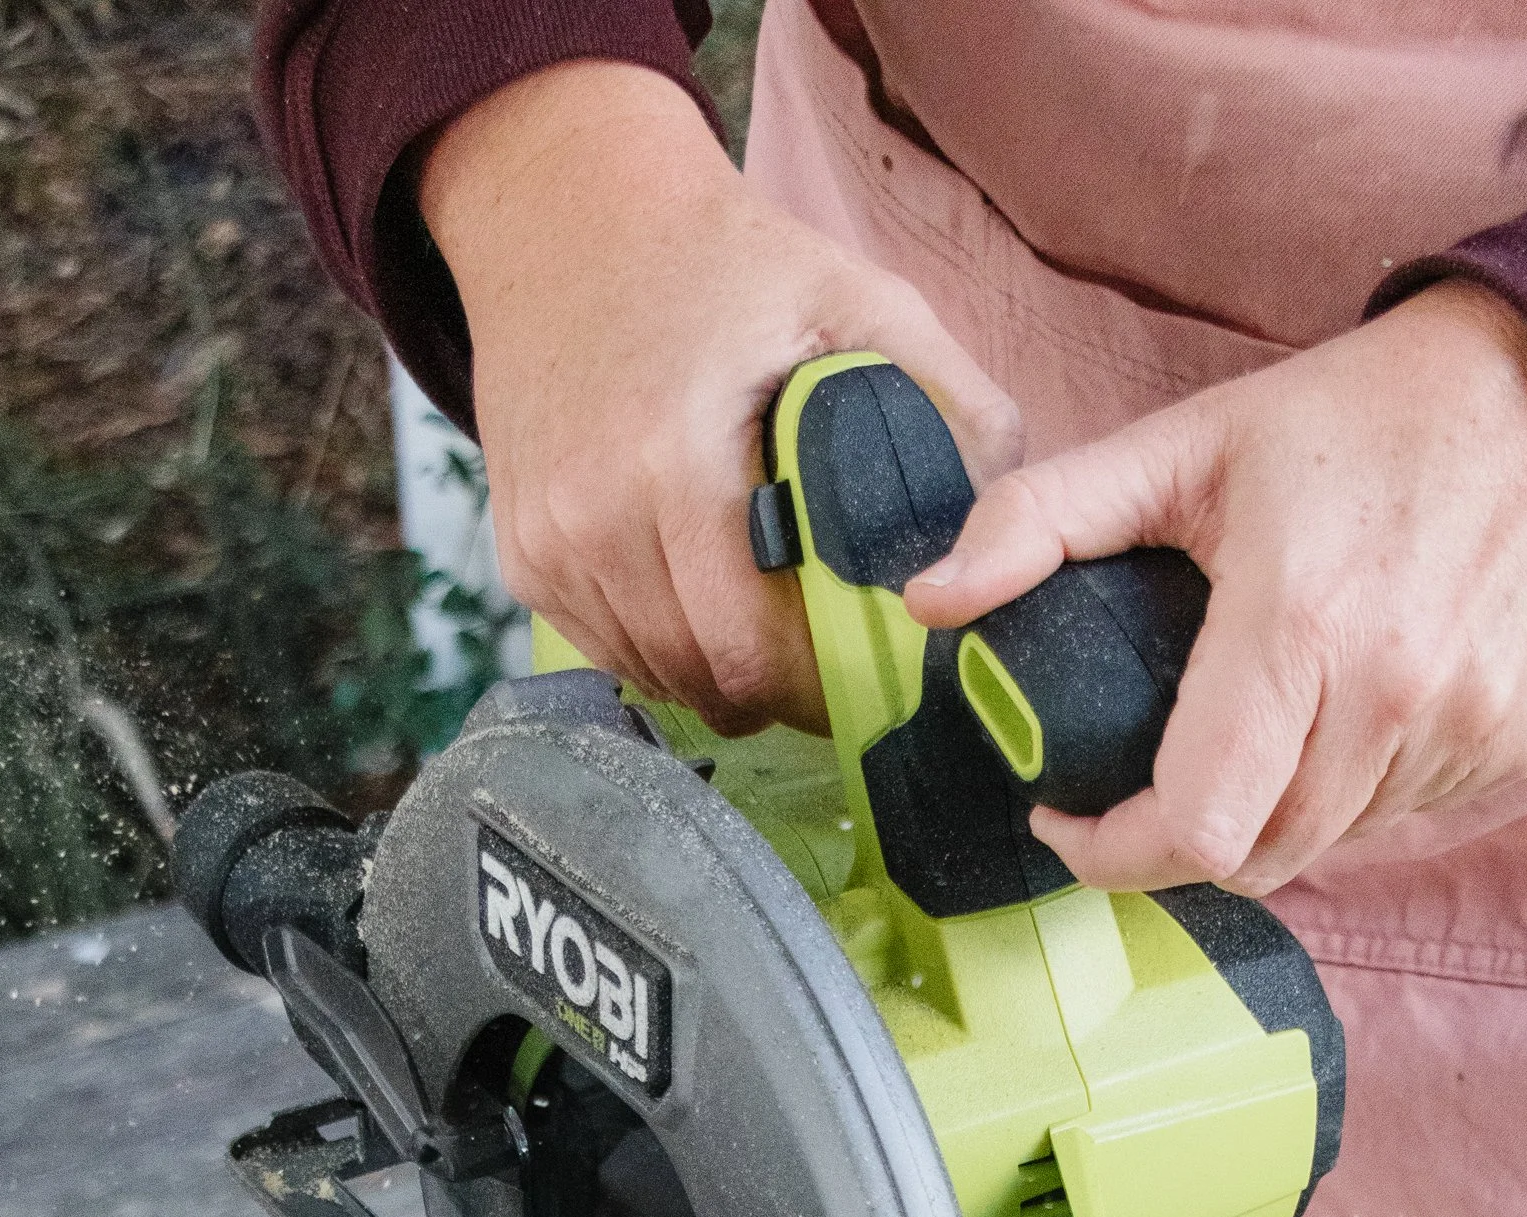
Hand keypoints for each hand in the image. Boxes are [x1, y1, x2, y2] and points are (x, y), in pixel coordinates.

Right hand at [423, 63, 1021, 736]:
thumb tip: (1005, 511)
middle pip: (703, 680)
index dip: (819, 686)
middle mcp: (594, 519)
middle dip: (776, 690)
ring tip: (766, 632)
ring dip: (716, 674)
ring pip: (652, 677)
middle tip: (828, 664)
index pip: (750, 655)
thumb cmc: (724, 261)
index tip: (866, 671)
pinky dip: (660, 646)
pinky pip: (605, 650)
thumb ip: (946, 395)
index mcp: (676, 466)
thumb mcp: (854, 296)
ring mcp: (546, 543)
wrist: (569, 216)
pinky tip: (700, 599)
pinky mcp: (521, 554)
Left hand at [903, 282, 1526, 893]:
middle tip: (1144, 778)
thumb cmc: (1362, 420)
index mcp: (1300, 625)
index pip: (1193, 828)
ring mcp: (1464, 730)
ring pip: (1323, 846)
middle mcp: (1392, 696)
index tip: (1068, 815)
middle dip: (1179, 839)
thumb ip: (1043, 518)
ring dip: (1266, 815)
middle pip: (1252, 859)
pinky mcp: (1513, 746)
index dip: (1113, 853)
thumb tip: (924, 596)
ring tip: (1255, 723)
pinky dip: (1349, 791)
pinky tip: (1346, 708)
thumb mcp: (1189, 443)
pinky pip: (1399, 817)